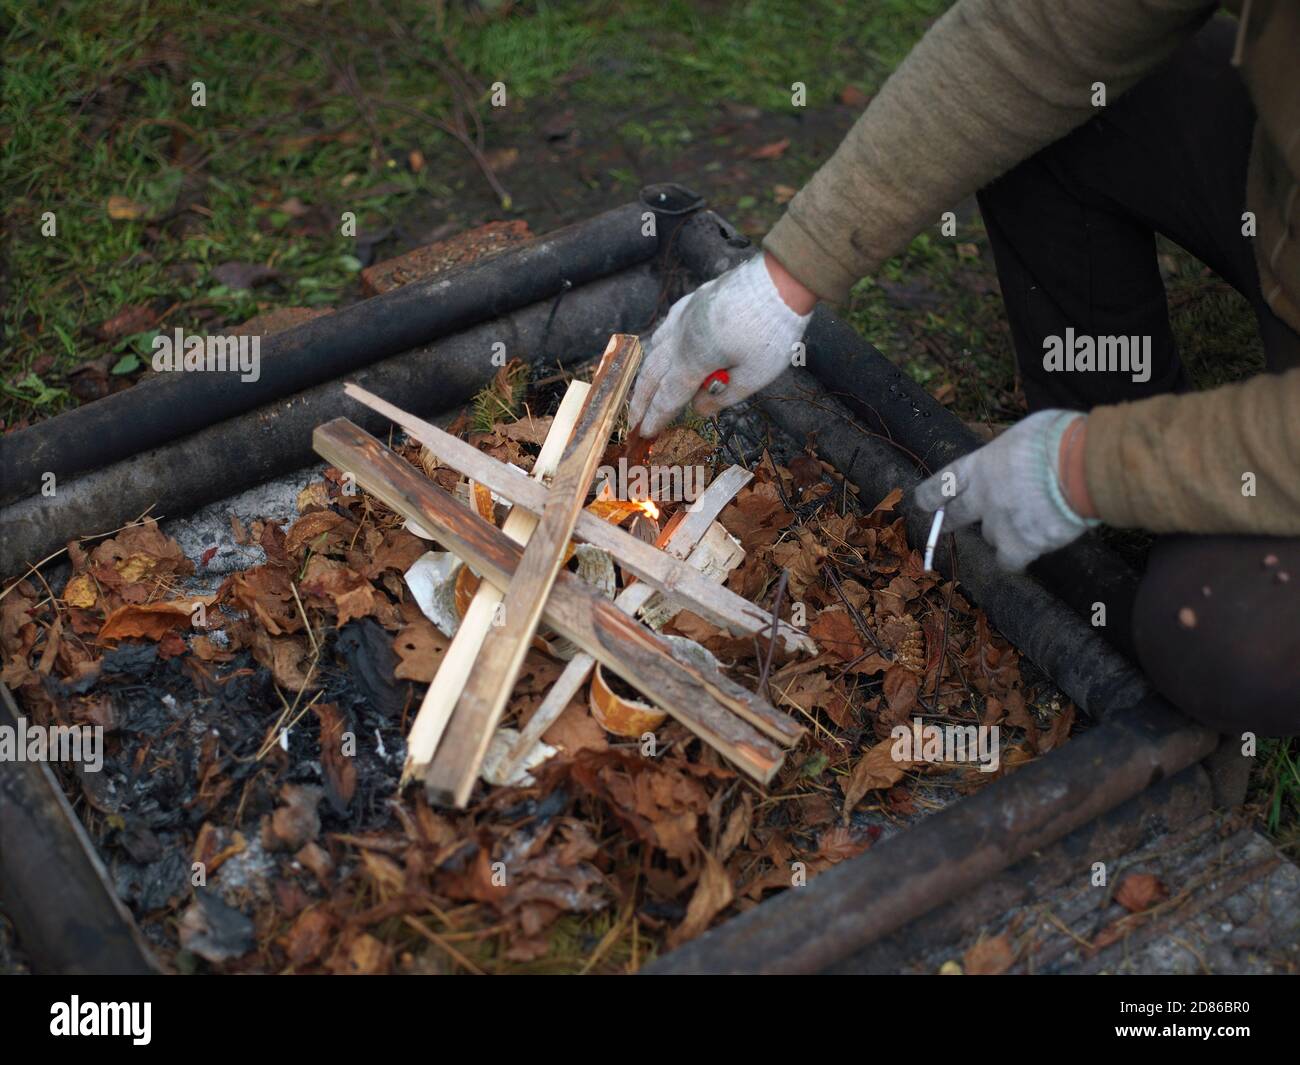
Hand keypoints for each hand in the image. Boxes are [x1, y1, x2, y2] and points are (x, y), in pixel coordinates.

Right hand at [628, 253, 813, 437]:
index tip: (646, 433)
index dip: (656, 417)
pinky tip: (662, 346)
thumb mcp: (754, 376)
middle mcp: (680, 339)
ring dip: (646, 373)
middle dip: (641, 400)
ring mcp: (683, 317)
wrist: (778, 283)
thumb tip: (699, 408)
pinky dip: (659, 344)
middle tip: (634, 420)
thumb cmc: (771, 333)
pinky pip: (666, 326)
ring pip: (654, 348)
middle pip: (652, 375)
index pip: (668, 397)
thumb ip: (723, 397)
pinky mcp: (692, 301)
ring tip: (643, 389)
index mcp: (693, 361)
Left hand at [914, 410, 1098, 569]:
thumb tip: (1014, 460)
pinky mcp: (1022, 545)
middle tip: (950, 524)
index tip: (924, 504)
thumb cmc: (1060, 438)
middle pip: (956, 516)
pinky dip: (1016, 559)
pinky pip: (1009, 561)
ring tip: (1026, 521)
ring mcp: (1000, 524)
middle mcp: (983, 497)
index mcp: (979, 466)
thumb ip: (1009, 454)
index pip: (942, 485)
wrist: (1083, 466)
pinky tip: (1028, 551)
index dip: (931, 497)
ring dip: (1003, 533)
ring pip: (991, 537)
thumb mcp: (1024, 434)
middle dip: (951, 521)